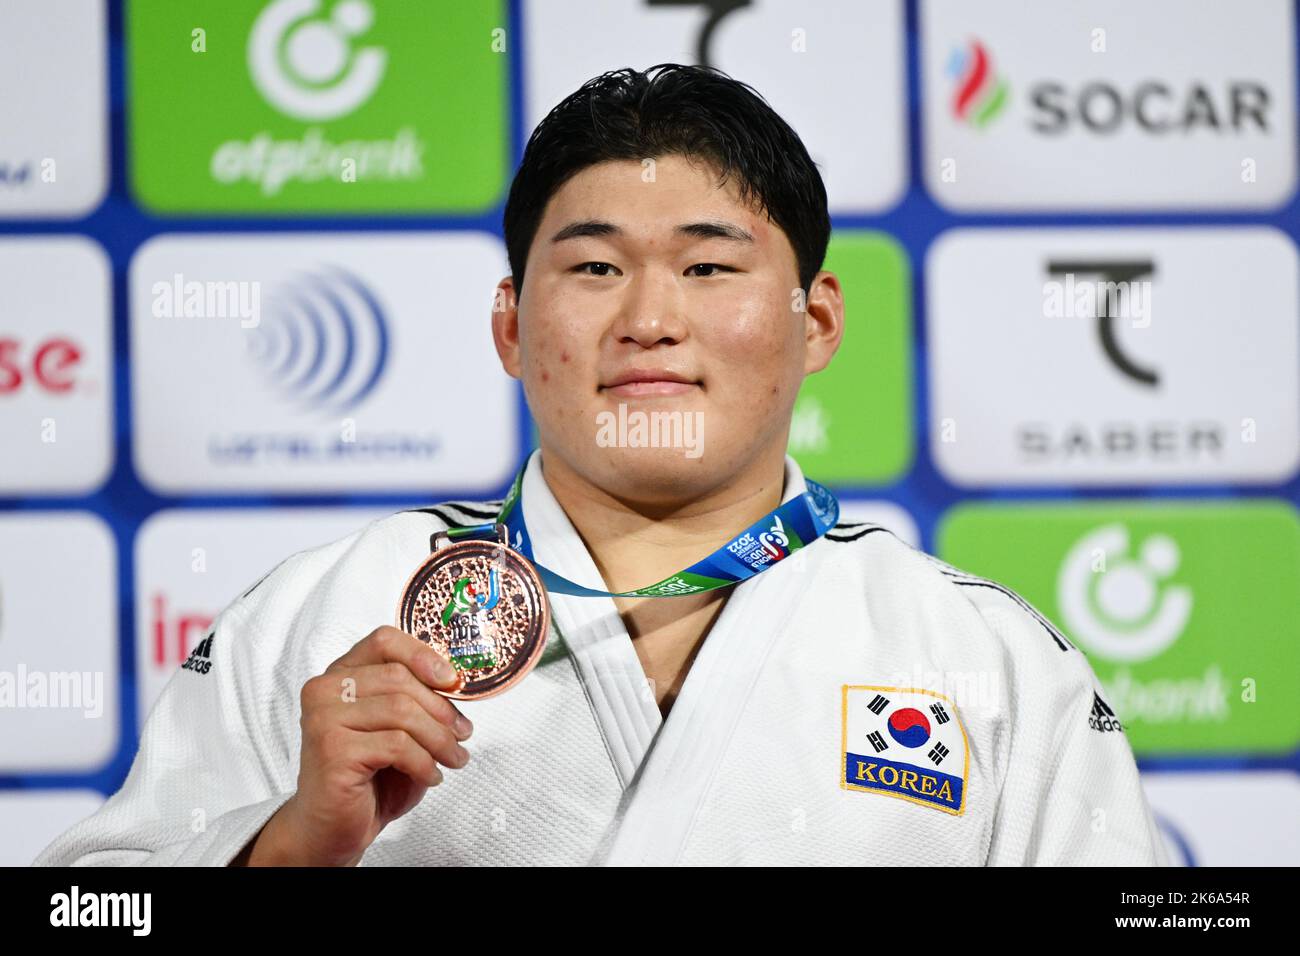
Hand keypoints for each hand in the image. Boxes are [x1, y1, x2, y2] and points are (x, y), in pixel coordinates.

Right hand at [234, 626, 470, 865]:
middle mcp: (324, 689)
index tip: (452, 681)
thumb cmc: (369, 776)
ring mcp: (323, 718)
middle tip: (463, 734)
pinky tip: (430, 776)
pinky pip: (397, 745)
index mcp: (341, 674)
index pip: (384, 640)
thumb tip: (456, 683)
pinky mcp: (332, 749)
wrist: (332, 827)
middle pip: (400, 678)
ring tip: (453, 759)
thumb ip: (417, 699)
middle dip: (442, 710)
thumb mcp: (398, 728)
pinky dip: (424, 763)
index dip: (423, 655)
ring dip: (440, 740)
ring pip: (402, 712)